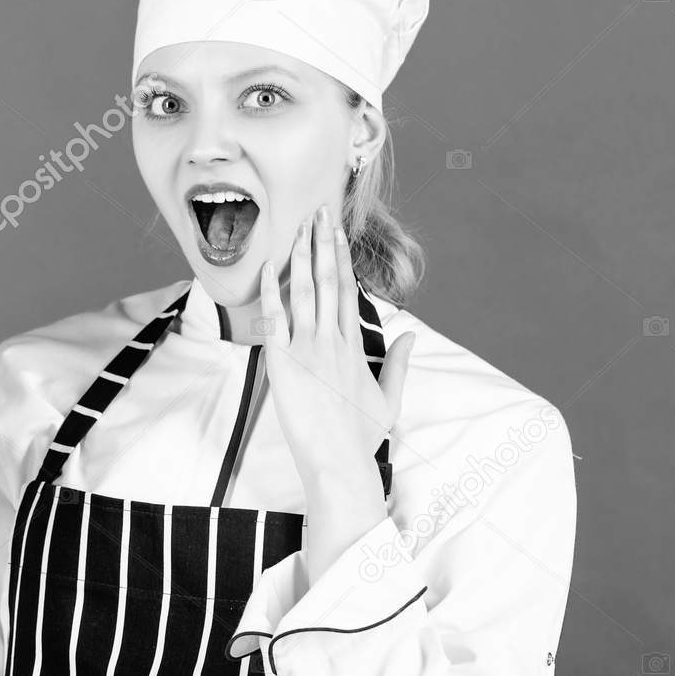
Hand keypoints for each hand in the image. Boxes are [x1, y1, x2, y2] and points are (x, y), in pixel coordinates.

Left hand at [258, 205, 414, 496]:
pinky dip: (270, 293)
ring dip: (300, 257)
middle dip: (322, 243)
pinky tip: (267, 268)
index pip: (348, 290)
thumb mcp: (388, 399)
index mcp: (355, 346)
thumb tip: (407, 335)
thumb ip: (397, 364)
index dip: (341, 257)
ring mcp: (308, 350)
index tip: (336, 231)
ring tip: (297, 227)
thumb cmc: (360, 438)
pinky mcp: (284, 365)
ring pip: (304, 292)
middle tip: (317, 210)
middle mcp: (333, 340)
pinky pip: (275, 321)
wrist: (339, 465)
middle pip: (329, 280)